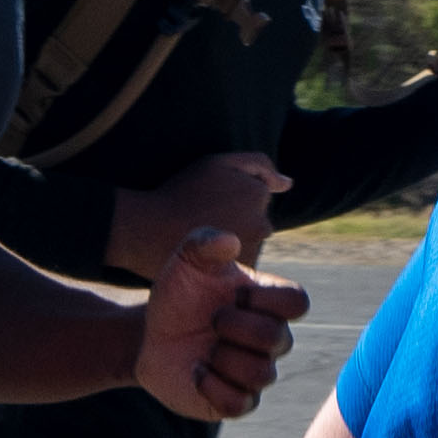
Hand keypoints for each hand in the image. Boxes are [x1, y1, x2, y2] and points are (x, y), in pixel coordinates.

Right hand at [110, 150, 289, 281]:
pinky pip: (240, 264)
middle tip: (204, 220)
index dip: (232, 197)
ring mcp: (253, 251)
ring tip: (203, 238)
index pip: (257, 196)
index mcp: (258, 194)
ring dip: (235, 242)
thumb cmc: (181, 193)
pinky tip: (207, 256)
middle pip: (256, 221)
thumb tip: (287, 182)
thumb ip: (258, 164)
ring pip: (249, 243)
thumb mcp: (217, 163)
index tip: (208, 201)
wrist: (150, 232)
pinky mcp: (239, 274)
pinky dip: (228, 262)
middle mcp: (263, 224)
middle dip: (239, 220)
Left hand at [137, 232, 310, 421]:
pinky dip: (214, 387)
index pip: (298, 302)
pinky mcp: (235, 401)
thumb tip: (230, 241)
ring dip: (225, 358)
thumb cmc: (179, 294)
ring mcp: (255, 372)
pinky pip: (240, 405)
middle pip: (279, 339)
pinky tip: (196, 371)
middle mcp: (271, 339)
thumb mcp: (186, 260)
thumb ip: (205, 242)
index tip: (235, 293)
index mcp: (269, 302)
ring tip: (204, 349)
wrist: (149, 334)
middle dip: (237, 327)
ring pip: (263, 375)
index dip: (267, 299)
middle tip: (211, 320)